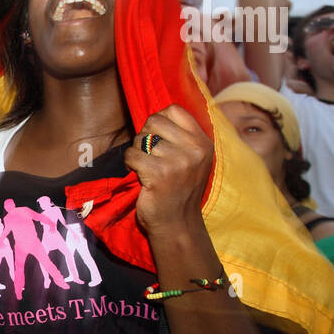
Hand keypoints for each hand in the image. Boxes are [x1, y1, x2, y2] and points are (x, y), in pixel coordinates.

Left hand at [125, 105, 213, 236]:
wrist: (177, 223)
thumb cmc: (178, 189)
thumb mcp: (191, 159)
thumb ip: (180, 137)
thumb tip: (157, 114)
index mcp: (203, 142)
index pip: (175, 110)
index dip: (159, 119)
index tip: (157, 136)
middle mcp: (195, 149)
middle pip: (154, 121)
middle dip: (145, 136)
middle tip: (149, 155)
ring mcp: (179, 161)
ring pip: (141, 139)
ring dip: (137, 152)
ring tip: (147, 168)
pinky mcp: (160, 173)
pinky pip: (132, 154)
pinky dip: (130, 163)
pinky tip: (139, 175)